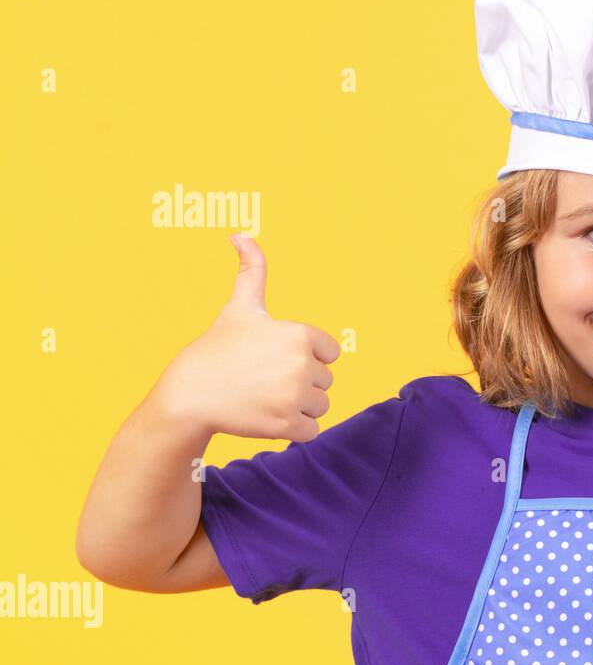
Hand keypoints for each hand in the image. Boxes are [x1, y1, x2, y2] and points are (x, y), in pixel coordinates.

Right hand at [156, 234, 341, 441]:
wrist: (188, 396)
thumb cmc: (217, 350)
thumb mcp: (239, 307)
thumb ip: (252, 271)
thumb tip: (241, 233)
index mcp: (301, 333)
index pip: (330, 353)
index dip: (306, 357)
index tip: (274, 358)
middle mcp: (302, 363)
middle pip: (325, 380)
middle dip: (299, 383)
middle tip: (263, 380)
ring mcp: (295, 395)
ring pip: (320, 406)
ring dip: (297, 407)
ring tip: (264, 398)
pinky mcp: (287, 425)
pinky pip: (312, 431)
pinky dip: (293, 430)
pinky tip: (266, 417)